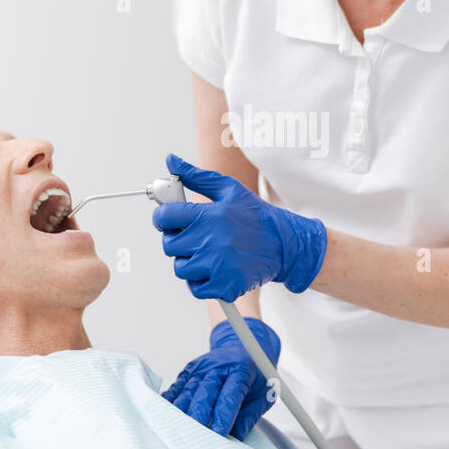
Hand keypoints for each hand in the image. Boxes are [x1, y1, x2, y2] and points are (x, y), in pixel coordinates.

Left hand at [153, 153, 326, 302]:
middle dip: (178, 241)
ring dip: (191, 262)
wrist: (285, 244)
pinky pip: (196, 288)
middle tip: (196, 238)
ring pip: (181, 268)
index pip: (165, 217)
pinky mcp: (225, 286)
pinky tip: (216, 269)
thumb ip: (196, 176)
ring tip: (209, 253)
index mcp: (208, 215)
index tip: (170, 220)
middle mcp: (210, 241)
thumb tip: (170, 160)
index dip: (163, 218)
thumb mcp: (228, 189)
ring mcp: (217, 266)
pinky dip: (202, 282)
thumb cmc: (255, 215)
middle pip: (169, 245)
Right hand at [162, 317, 280, 438]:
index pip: (229, 397)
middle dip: (198, 418)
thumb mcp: (263, 394)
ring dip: (180, 413)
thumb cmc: (254, 375)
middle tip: (193, 439)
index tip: (218, 436)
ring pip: (187, 392)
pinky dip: (170, 401)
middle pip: (204, 395)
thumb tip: (237, 438)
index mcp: (240, 371)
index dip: (223, 418)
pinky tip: (164, 414)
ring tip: (175, 432)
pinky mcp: (189, 370)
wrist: (243, 348)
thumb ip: (250, 416)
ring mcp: (201, 368)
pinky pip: (177, 387)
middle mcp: (218, 367)